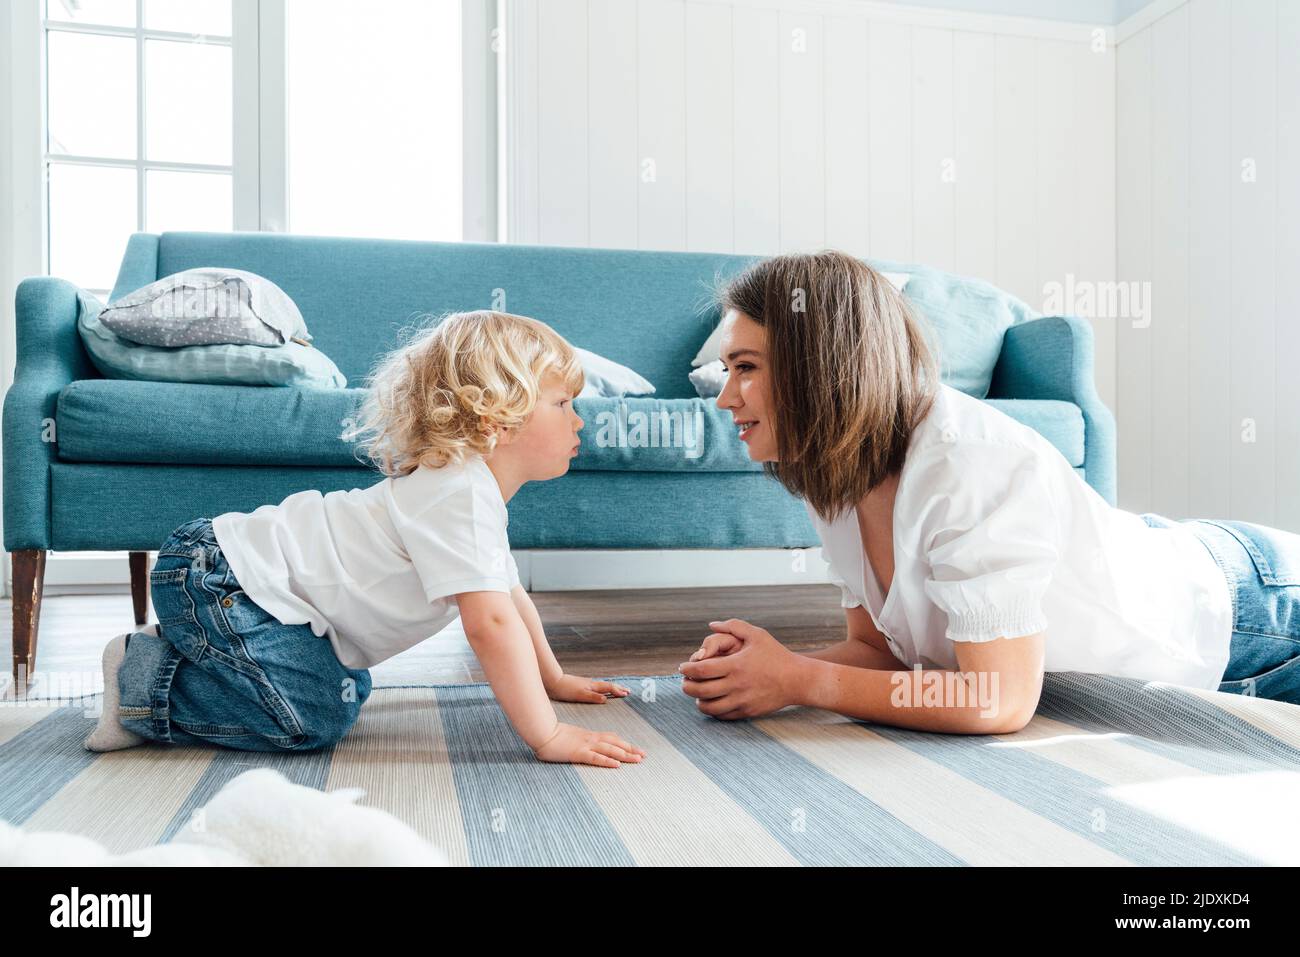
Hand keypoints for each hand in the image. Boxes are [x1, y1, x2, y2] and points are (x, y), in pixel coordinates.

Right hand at [533, 722, 645, 767]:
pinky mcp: (578, 753)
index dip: (624, 744)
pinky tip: (617, 765)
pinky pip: (596, 758)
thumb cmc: (552, 735)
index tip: (635, 748)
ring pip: (610, 750)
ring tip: (637, 760)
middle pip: (615, 743)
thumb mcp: (569, 736)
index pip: (611, 738)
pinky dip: (607, 761)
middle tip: (644, 755)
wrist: (542, 731)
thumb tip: (582, 746)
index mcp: (589, 735)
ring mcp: (585, 746)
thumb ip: (578, 740)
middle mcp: (591, 739)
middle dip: (630, 749)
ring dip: (625, 755)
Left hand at [546, 673, 630, 703]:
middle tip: (627, 691)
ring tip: (617, 689)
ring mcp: (587, 683)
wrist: (554, 681)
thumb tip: (606, 699)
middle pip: (608, 685)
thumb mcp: (580, 695)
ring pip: (603, 685)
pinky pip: (597, 686)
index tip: (627, 694)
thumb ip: (593, 697)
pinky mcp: (582, 685)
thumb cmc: (565, 689)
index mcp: (592, 686)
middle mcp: (592, 684)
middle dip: (618, 688)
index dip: (618, 691)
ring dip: (612, 688)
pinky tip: (600, 690)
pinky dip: (603, 688)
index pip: (609, 688)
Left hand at [677, 619, 804, 719]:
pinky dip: (712, 710)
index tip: (683, 667)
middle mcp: (736, 685)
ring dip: (698, 700)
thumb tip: (712, 625)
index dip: (687, 669)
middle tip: (685, 681)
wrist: (797, 680)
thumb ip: (733, 626)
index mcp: (735, 665)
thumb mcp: (757, 635)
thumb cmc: (776, 655)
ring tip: (697, 693)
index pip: (701, 670)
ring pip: (708, 707)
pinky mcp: (747, 712)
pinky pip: (722, 715)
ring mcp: (741, 701)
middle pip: (700, 690)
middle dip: (686, 686)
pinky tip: (712, 701)